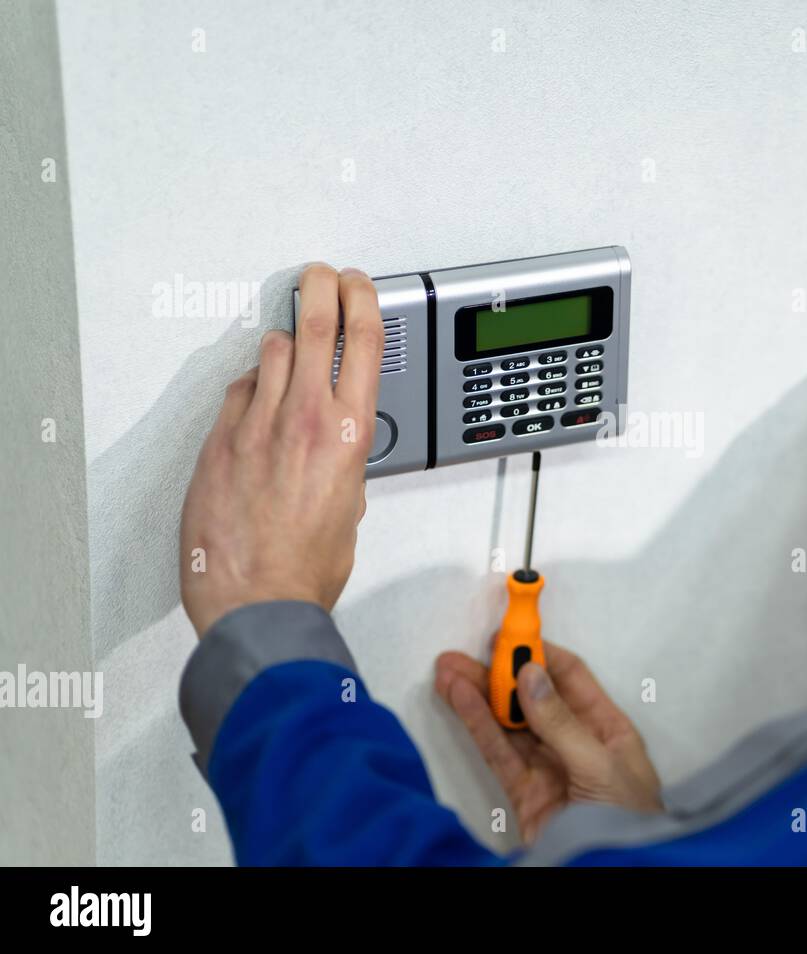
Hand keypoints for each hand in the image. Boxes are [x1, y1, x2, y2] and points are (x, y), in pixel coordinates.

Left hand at [179, 264, 382, 636]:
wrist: (257, 601)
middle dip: (319, 289)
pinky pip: (239, 392)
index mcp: (349, 435)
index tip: (359, 284)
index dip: (362, 300)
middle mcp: (305, 420)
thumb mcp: (352, 508)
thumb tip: (336, 448)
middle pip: (315, 325)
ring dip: (284, 345)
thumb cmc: (307, 568)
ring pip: (271, 352)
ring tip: (289, 351)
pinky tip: (257, 401)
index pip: (363, 342)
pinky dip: (252, 388)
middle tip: (319, 276)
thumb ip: (345, 463)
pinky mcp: (220, 441)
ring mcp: (257, 426)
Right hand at [435, 643, 662, 843]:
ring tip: (448, 668)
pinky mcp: (524, 794)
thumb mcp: (601, 765)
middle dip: (500, 673)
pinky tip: (459, 698)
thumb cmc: (628, 823)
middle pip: (533, 698)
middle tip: (466, 651)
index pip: (572, 679)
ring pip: (509, 723)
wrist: (609, 873)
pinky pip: (498, 752)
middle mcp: (577, 744)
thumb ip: (561, 723)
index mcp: (609, 730)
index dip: (541, 653)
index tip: (512, 633)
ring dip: (479, 695)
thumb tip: (530, 675)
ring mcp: (548, 769)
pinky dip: (477, 725)